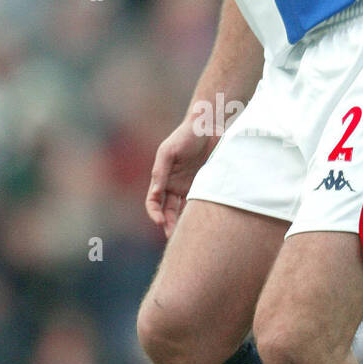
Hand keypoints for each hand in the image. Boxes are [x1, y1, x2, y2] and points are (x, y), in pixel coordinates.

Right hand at [145, 117, 216, 237]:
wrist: (208, 126)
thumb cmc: (185, 136)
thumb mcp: (168, 151)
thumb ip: (160, 172)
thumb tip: (154, 194)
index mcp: (162, 179)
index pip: (153, 202)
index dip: (154, 213)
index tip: (160, 222)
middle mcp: (175, 186)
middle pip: (169, 211)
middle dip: (169, 225)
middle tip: (174, 237)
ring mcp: (190, 187)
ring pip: (185, 212)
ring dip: (184, 224)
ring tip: (188, 235)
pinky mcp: (206, 186)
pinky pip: (202, 204)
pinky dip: (200, 214)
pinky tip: (204, 222)